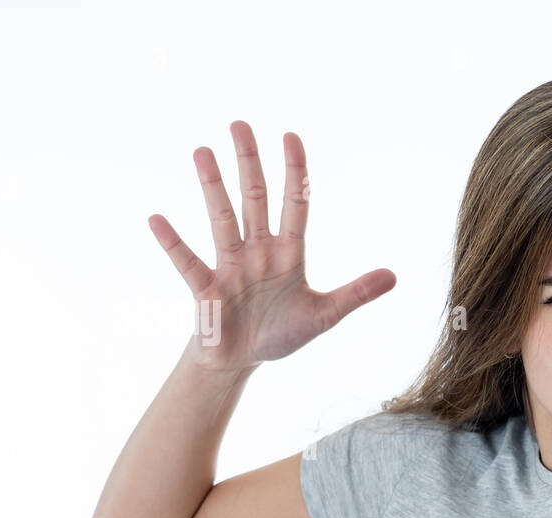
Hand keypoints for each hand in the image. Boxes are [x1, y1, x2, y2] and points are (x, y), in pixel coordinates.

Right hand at [148, 121, 395, 372]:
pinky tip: (157, 218)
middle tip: (239, 123)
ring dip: (213, 187)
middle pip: (255, 200)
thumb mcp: (325, 315)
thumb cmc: (281, 333)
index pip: (295, 205)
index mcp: (288, 254)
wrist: (242, 361)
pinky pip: (188, 261)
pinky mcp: (206, 289)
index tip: (290, 136)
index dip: (295, 173)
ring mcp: (230, 267)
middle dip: (249, 163)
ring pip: (222, 219)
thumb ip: (356, 294)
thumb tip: (394, 276)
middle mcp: (258, 252)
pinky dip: (173, 242)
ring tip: (203, 151)